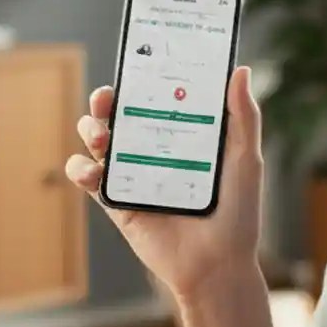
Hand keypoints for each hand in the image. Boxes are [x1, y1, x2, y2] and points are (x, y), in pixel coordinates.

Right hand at [68, 66, 262, 296]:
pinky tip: (92, 170)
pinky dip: (81, 169)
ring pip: (99, 141)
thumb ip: (243, 117)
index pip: (158, 98)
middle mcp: (156, 150)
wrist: (217, 266)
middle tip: (107, 98)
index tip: (136, 61)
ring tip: (101, 136)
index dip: (143, 78)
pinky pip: (90, 179)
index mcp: (184, 135)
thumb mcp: (244, 160)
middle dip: (106, 100)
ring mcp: (135, 175)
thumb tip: (241, 70)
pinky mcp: (118, 203)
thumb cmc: (238, 213)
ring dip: (90, 130)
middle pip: (121, 114)